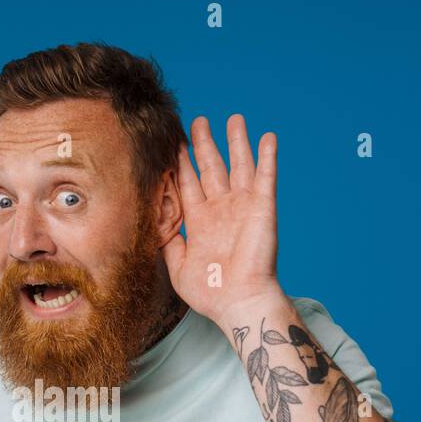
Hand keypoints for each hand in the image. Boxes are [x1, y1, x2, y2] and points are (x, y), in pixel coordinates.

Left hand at [161, 114, 281, 327]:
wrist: (238, 302)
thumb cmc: (209, 292)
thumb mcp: (177, 267)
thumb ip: (167, 242)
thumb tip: (152, 221)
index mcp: (200, 221)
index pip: (188, 183)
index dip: (181, 163)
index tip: (173, 142)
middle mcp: (221, 210)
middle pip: (211, 167)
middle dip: (204, 144)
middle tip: (198, 121)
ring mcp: (242, 206)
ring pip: (238, 165)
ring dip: (236, 141)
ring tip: (233, 118)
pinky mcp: (262, 207)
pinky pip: (265, 176)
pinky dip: (267, 156)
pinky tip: (267, 136)